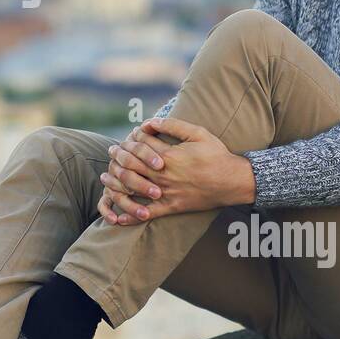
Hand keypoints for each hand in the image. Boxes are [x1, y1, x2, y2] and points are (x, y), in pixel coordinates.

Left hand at [98, 116, 255, 223]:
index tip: (125, 137)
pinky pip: (147, 214)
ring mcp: (166, 193)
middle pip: (131, 166)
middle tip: (110, 152)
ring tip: (106, 177)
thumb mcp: (198, 133)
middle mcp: (164, 176)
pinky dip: (131, 216)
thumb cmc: (216, 155)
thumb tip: (151, 121)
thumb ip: (173, 126)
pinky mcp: (171, 207)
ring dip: (116, 183)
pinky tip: (118, 217)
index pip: (140, 146)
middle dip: (117, 157)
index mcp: (169, 156)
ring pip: (133, 189)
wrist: (233, 181)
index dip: (129, 140)